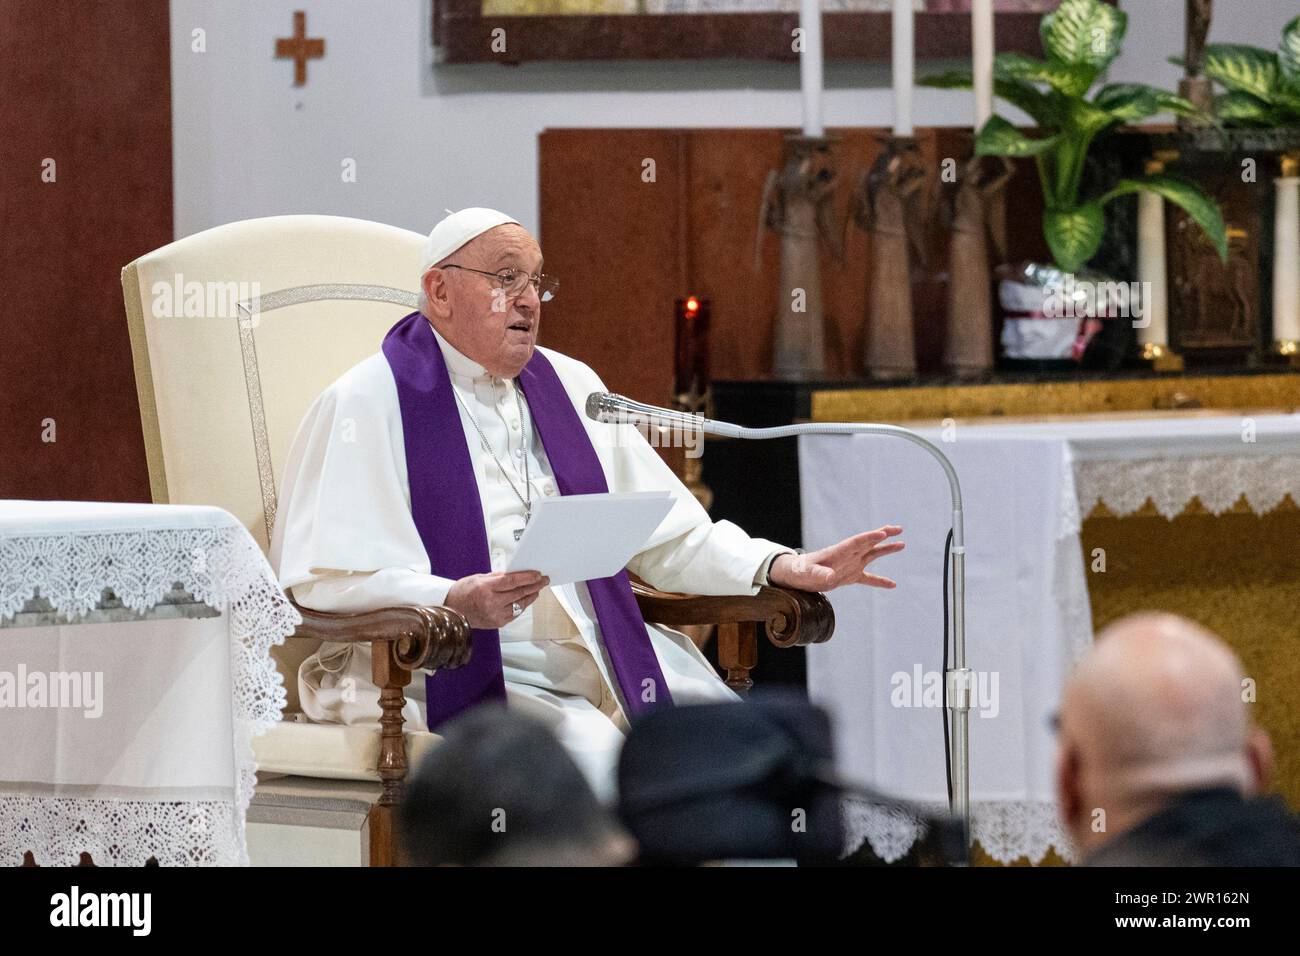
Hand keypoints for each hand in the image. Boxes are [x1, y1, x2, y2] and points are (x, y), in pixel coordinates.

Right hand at [445, 570, 549, 628]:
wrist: (452, 611)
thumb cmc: (462, 593)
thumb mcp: (478, 578)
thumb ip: (497, 577)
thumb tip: (515, 574)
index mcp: (485, 588)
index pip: (512, 581)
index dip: (527, 578)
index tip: (538, 575)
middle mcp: (491, 602)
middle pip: (519, 593)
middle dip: (534, 585)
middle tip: (543, 580)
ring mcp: (495, 615)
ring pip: (520, 605)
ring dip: (531, 596)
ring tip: (537, 589)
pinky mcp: (497, 623)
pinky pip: (515, 614)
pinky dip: (522, 606)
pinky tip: (526, 600)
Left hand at [768, 525, 903, 591]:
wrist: (796, 576)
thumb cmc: (800, 572)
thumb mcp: (808, 574)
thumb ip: (820, 574)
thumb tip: (831, 577)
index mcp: (838, 552)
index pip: (856, 542)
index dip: (869, 537)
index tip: (883, 532)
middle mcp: (847, 556)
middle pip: (868, 542)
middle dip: (882, 535)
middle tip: (898, 529)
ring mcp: (850, 565)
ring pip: (872, 554)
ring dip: (886, 549)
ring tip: (902, 544)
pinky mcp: (850, 576)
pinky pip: (868, 577)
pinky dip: (880, 581)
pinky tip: (893, 585)